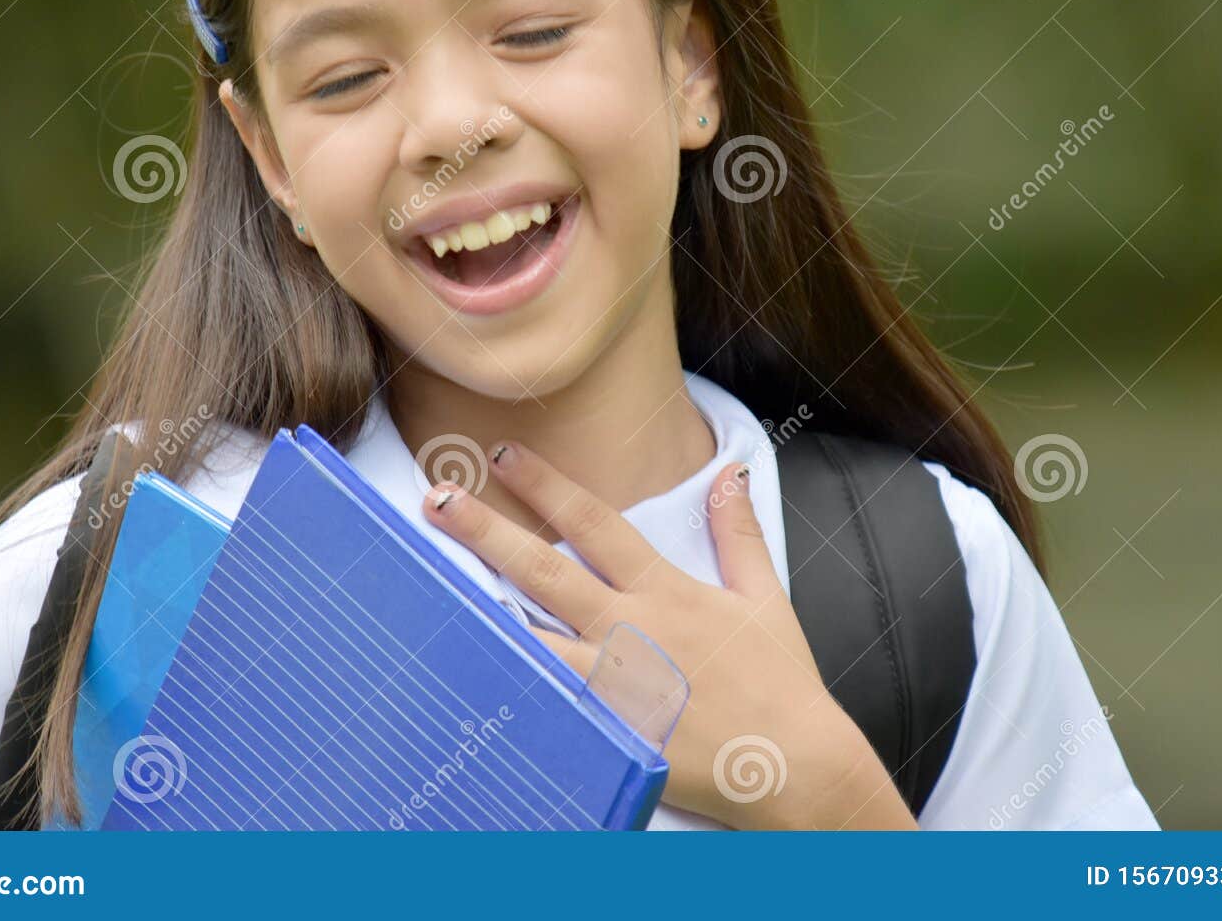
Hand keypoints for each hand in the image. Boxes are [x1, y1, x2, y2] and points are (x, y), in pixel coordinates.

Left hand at [422, 439, 916, 830]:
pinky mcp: (608, 734)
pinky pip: (543, 704)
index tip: (503, 455)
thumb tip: (729, 473)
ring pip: (529, 639)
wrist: (797, 766)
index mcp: (666, 590)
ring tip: (423, 582)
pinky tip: (463, 669)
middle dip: (487, 530)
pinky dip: (505, 684)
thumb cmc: (782, 682)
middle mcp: (631, 629)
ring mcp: (614, 684)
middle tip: (437, 497)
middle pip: (544, 571)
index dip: (545, 484)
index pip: (594, 523)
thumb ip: (738, 532)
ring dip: (478, 607)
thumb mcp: (765, 597)